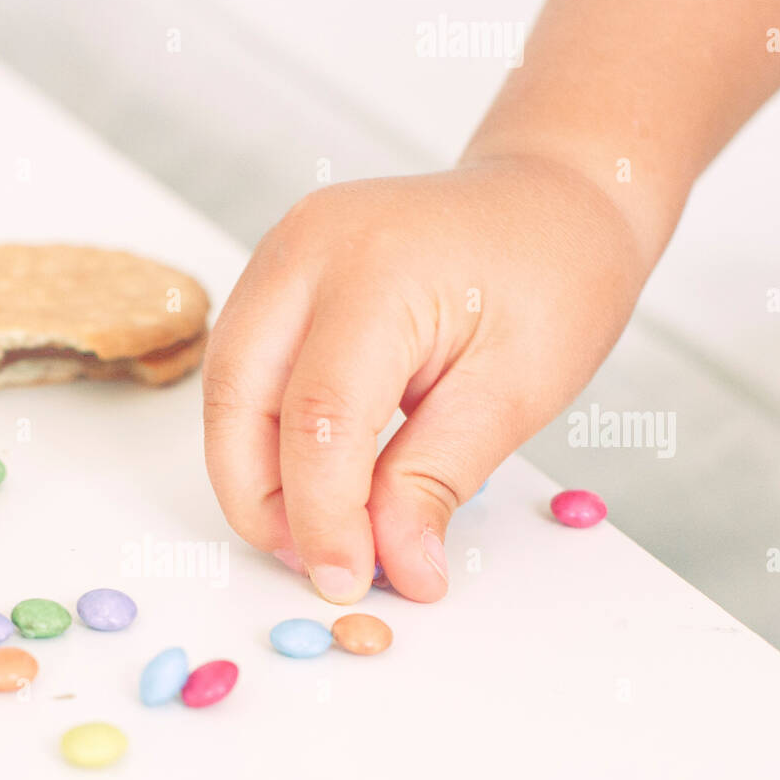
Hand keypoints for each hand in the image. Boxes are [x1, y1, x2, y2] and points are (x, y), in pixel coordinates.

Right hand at [202, 156, 648, 602]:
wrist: (554, 199)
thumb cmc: (554, 276)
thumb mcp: (515, 391)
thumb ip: (436, 481)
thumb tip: (394, 566)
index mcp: (378, 268)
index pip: (318, 416)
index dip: (323, 515)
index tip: (347, 580)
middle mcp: (307, 250)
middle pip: (236, 398)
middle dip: (259, 499)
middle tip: (313, 562)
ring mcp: (282, 255)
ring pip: (225, 387)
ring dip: (253, 472)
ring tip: (314, 528)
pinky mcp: (277, 276)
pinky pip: (244, 369)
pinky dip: (262, 435)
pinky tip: (308, 476)